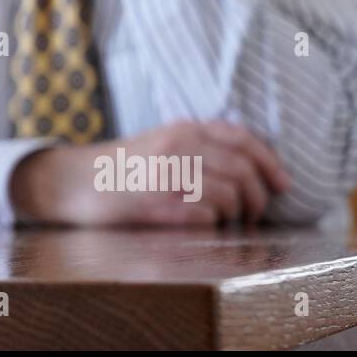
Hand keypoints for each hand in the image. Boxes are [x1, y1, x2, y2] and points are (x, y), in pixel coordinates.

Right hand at [9, 120, 290, 225]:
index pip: (242, 139)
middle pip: (243, 169)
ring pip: (229, 194)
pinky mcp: (158, 203)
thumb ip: (197, 146)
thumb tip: (249, 165)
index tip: (282, 185)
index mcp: (182, 129)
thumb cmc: (121, 169)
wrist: (74, 183)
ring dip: (235, 215)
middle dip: (257, 197)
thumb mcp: (161, 143)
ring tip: (226, 223)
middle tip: (253, 214)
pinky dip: (211, 225)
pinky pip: (206, 216)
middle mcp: (178, 146)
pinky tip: (200, 227)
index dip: (270, 162)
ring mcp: (167, 174)